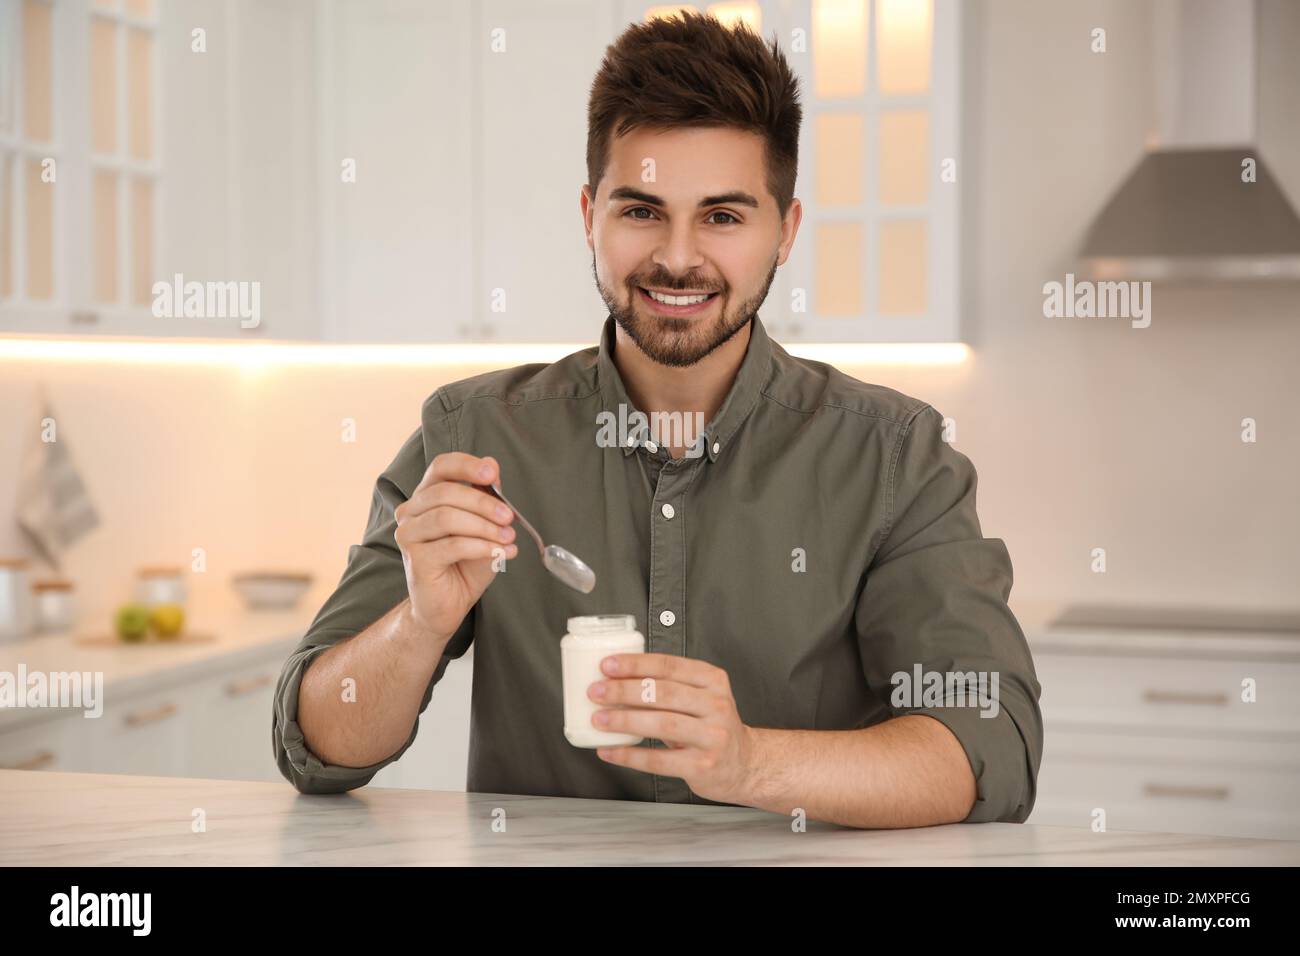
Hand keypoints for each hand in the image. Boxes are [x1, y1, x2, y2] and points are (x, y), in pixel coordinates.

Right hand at [393, 452, 517, 640]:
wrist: (448, 605)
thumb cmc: (464, 564)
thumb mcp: (483, 526)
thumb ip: (486, 498)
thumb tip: (492, 466)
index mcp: (426, 496)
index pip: (440, 466)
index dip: (466, 465)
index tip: (492, 473)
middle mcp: (410, 512)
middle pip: (445, 492)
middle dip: (483, 503)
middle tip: (510, 517)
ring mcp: (408, 535)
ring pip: (446, 517)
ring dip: (484, 526)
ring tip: (507, 538)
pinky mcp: (415, 559)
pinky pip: (452, 545)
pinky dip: (482, 547)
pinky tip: (500, 553)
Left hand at [589, 653, 756, 804]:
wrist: (744, 764)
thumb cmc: (711, 726)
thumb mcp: (701, 697)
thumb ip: (669, 686)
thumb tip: (615, 680)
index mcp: (712, 680)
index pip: (669, 666)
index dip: (635, 664)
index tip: (607, 665)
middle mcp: (716, 705)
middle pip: (663, 692)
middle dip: (624, 690)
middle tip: (596, 691)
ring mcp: (712, 736)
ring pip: (661, 724)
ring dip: (624, 720)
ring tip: (599, 719)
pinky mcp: (702, 765)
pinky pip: (659, 760)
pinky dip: (630, 755)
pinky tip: (610, 750)